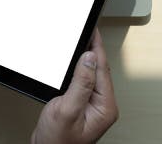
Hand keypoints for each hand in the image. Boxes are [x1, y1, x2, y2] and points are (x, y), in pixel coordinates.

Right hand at [32, 28, 117, 143]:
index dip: (97, 47)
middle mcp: (102, 106)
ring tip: (83, 39)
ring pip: (92, 74)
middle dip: (93, 49)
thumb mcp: (67, 109)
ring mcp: (93, 106)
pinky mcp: (83, 105)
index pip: (102, 69)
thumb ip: (80, 84)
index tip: (92, 30)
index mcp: (104, 107)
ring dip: (87, 57)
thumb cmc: (57, 141)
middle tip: (87, 29)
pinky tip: (75, 61)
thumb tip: (89, 58)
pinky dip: (80, 68)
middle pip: (99, 70)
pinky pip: (84, 81)